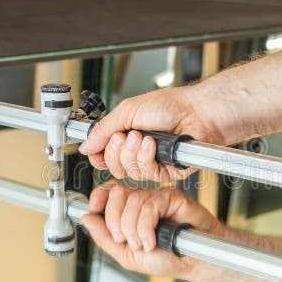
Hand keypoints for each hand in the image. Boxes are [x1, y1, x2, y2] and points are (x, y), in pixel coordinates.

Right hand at [78, 86, 226, 181]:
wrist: (197, 112)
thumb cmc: (170, 106)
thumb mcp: (128, 111)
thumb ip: (103, 129)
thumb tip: (84, 145)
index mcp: (127, 137)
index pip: (103, 157)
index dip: (99, 155)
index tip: (98, 147)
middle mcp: (138, 152)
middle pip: (113, 168)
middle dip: (116, 152)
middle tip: (125, 137)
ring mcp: (152, 163)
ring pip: (129, 173)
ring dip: (134, 154)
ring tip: (143, 137)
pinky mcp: (166, 173)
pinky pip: (148, 175)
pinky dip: (147, 159)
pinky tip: (153, 146)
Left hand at [80, 181, 224, 278]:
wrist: (193, 262)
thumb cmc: (167, 259)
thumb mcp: (127, 255)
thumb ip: (105, 238)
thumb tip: (86, 219)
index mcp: (128, 211)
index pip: (107, 192)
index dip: (98, 198)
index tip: (94, 210)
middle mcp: (142, 201)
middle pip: (116, 194)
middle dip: (115, 220)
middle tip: (124, 240)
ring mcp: (156, 197)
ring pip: (133, 201)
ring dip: (133, 229)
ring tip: (144, 245)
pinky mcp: (172, 197)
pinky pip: (150, 205)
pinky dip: (146, 227)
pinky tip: (153, 240)